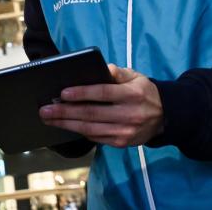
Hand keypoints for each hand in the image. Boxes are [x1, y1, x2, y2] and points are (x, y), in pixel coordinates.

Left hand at [38, 64, 163, 147]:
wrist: (165, 117)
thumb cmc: (143, 92)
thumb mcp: (136, 76)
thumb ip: (119, 72)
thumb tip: (103, 68)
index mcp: (132, 94)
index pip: (103, 93)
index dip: (82, 93)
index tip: (62, 93)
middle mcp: (129, 115)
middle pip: (91, 114)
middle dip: (65, 111)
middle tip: (45, 109)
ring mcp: (125, 132)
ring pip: (90, 129)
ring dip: (66, 124)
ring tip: (49, 118)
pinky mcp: (121, 143)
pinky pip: (95, 138)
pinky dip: (78, 132)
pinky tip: (64, 126)